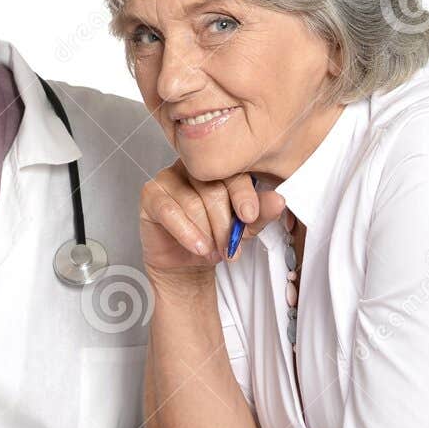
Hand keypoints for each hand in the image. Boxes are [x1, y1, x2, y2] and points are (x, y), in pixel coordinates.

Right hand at [139, 160, 284, 283]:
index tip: (249, 216)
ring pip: (192, 203)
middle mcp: (192, 167)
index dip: (243, 194)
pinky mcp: (150, 194)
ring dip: (206, 233)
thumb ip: (260, 213)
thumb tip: (278, 201)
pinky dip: (186, 232)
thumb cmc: (213, 236)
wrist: (185, 260)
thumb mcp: (244, 228)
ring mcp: (168, 177)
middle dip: (224, 225)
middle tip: (229, 247)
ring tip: (212, 252)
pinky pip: (169, 211)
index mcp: (218, 168)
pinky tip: (197, 246)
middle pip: (212, 190)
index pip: (232, 172)